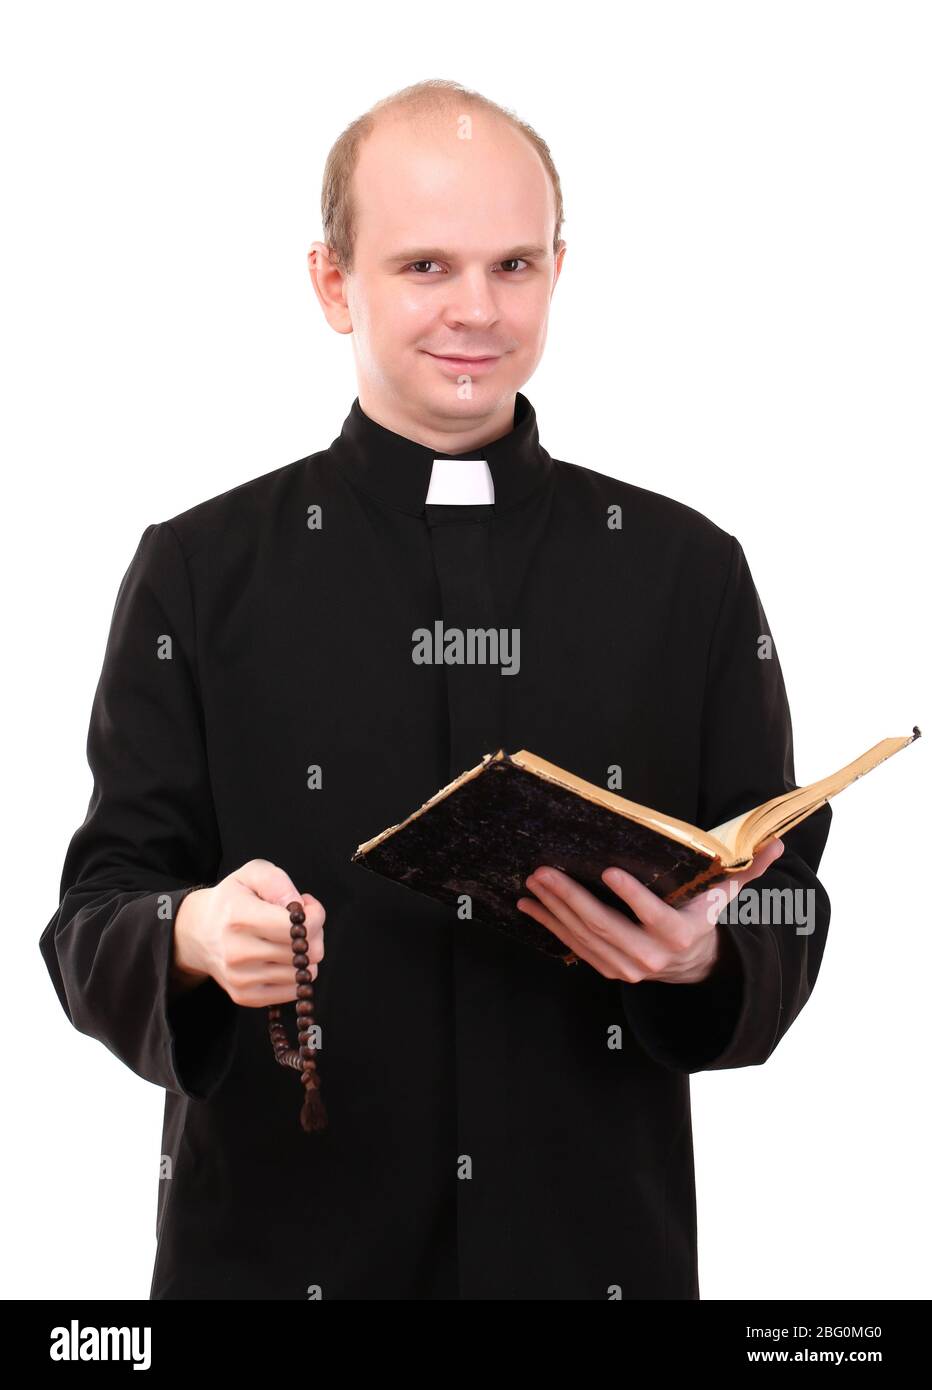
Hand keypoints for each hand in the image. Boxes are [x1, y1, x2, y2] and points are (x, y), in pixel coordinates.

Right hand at [171, 859, 324, 1005]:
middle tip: (300, 923)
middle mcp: (237, 952)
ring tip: (287, 939)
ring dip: (305, 954)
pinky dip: (295, 973)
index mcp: (239, 917)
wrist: (199, 932)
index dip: (315, 915)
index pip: (297, 927)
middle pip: (307, 952)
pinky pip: (293, 991)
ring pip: (304, 972)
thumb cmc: (232, 900)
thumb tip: (298, 907)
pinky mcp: (245, 996)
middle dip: (313, 934)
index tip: (306, 908)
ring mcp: (241, 978)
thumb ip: (277, 881)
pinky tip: (281, 957)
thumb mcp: (251, 873)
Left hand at [516, 838, 784, 981]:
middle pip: (607, 926)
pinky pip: (575, 949)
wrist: (694, 967)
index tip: (609, 870)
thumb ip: (747, 869)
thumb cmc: (703, 918)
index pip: (655, 916)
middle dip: (571, 898)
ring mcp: (626, 968)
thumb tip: (777, 841)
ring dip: (554, 911)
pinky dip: (551, 927)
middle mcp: (651, 957)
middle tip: (545, 871)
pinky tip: (530, 907)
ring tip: (532, 884)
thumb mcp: (725, 895)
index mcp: (680, 935)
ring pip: (585, 938)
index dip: (632, 896)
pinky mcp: (608, 970)